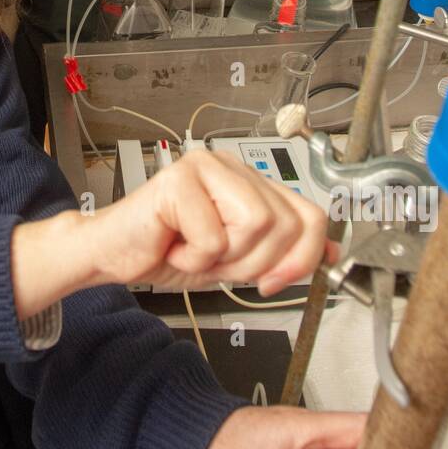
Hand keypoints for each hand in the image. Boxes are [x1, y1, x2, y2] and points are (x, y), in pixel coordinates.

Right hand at [91, 150, 337, 291]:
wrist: (114, 255)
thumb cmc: (169, 251)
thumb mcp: (239, 261)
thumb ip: (284, 253)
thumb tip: (333, 255)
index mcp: (251, 180)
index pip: (309, 216)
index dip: (301, 259)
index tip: (273, 282)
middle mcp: (231, 166)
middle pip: (285, 224)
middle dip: (253, 263)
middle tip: (217, 261)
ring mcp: (204, 167)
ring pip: (256, 225)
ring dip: (223, 258)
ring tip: (195, 250)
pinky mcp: (178, 180)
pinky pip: (213, 237)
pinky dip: (193, 258)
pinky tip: (173, 246)